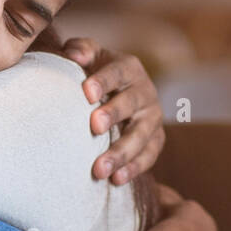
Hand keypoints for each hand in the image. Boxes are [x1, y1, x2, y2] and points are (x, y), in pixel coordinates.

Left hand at [58, 38, 165, 184]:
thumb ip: (80, 50)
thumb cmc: (92, 73)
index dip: (103, 81)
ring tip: (100, 169)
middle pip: (132, 103)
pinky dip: (134, 168)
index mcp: (128, 68)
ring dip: (122, 152)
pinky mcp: (155, 139)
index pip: (118, 72)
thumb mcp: (87, 56)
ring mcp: (152, 117)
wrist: (113, 93)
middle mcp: (145, 91)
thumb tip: (74, 54)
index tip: (86, 92)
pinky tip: (116, 180)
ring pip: (142, 135)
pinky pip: (149, 155)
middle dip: (114, 114)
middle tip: (94, 127)